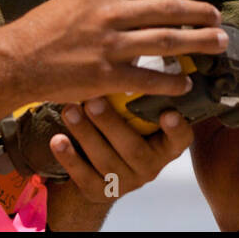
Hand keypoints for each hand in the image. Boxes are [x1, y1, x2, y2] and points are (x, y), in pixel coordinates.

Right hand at [13, 0, 225, 104]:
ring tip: (217, 45)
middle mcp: (111, 12)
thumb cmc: (43, 29)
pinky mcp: (107, 75)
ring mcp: (111, 44)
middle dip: (201, 14)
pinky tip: (184, 84)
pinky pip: (150, 78)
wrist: (15, 60)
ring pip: (168, 41)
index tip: (188, 4)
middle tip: (218, 20)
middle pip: (171, 9)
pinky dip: (171, 81)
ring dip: (199, 42)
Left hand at [49, 99, 191, 202]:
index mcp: (166, 145)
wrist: (98, 168)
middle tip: (93, 100)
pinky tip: (58, 140)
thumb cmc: (124, 125)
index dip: (177, 129)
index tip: (169, 113)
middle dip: (112, 124)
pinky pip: (84, 178)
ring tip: (70, 110)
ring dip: (86, 134)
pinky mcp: (99, 193)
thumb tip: (139, 45)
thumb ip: (143, 90)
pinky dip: (70, 158)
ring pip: (106, 162)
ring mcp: (125, 182)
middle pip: (134, 149)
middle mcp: (150, 166)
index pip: (180, 139)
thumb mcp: (139, 113)